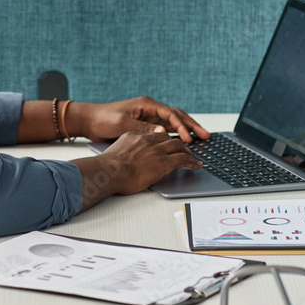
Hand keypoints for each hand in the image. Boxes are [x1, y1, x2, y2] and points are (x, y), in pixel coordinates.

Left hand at [67, 96, 210, 142]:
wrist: (90, 121)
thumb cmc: (104, 119)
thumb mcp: (123, 123)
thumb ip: (143, 127)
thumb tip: (162, 132)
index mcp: (146, 105)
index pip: (170, 114)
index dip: (182, 126)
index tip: (188, 138)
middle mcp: (150, 109)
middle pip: (177, 116)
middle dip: (192, 126)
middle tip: (205, 136)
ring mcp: (149, 117)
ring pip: (173, 123)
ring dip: (186, 130)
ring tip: (201, 138)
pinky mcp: (146, 126)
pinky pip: (166, 129)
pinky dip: (176, 135)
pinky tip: (184, 142)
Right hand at [72, 131, 201, 210]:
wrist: (109, 171)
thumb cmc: (107, 167)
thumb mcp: (115, 151)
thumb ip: (124, 151)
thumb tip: (125, 160)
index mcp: (134, 135)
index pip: (153, 133)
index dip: (162, 138)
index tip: (165, 143)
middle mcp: (147, 139)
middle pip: (167, 137)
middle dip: (177, 142)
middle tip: (184, 148)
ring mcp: (156, 150)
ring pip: (178, 145)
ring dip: (186, 151)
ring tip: (191, 157)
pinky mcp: (163, 162)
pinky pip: (182, 159)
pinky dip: (192, 161)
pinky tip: (196, 165)